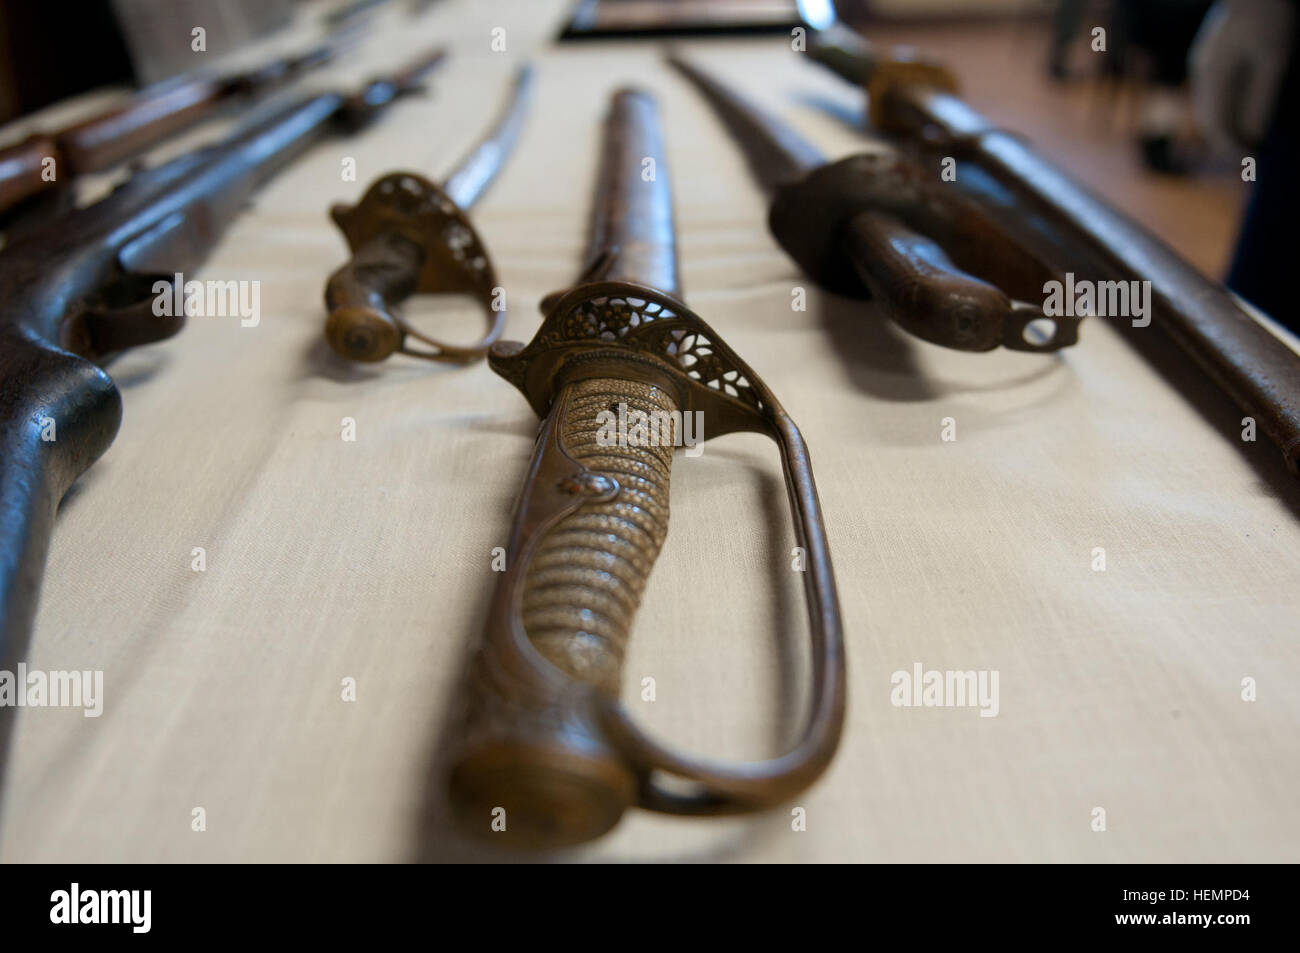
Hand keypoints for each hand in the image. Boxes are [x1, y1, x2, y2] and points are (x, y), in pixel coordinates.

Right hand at [1190, 0, 1295, 152]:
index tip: (1252, 160)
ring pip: (1209, 106)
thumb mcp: (1275, 58)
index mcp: (1215, 75)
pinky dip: (1225, 107)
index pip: (1218, 125)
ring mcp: (1203, 61)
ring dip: (1225, 124)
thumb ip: (1261, 98)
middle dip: (1227, 140)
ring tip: (1247, 138)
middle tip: (1249, 156)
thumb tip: (1254, 135)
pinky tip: (1240, 111)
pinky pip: (1213, 91)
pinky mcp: (1209, 54)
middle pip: (1209, 118)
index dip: (1234, 147)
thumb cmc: (1270, 16)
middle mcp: (1202, 70)